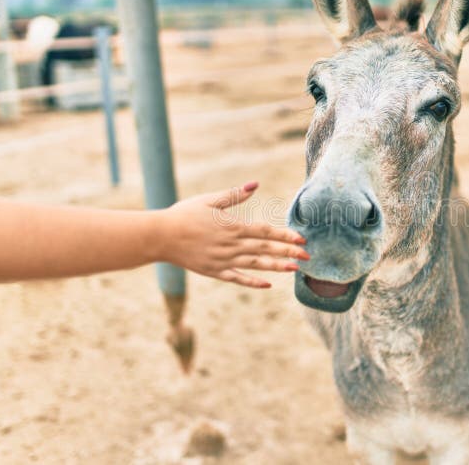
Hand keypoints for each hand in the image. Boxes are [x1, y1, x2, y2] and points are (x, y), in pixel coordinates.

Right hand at [157, 182, 308, 287]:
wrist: (160, 236)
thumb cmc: (184, 214)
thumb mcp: (209, 200)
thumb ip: (233, 195)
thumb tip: (255, 184)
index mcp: (232, 226)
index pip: (265, 231)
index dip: (284, 235)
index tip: (301, 238)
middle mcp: (231, 245)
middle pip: (265, 248)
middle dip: (288, 251)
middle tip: (308, 255)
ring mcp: (223, 260)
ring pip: (256, 264)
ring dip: (277, 266)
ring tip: (295, 268)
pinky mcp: (214, 272)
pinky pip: (238, 278)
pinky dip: (253, 282)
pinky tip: (268, 284)